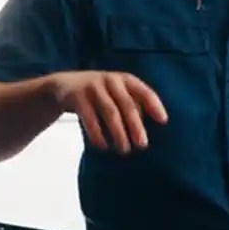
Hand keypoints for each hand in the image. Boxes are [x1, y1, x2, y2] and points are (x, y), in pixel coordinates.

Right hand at [49, 71, 166, 154]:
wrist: (65, 84)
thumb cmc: (100, 93)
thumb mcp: (117, 92)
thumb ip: (132, 104)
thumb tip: (145, 130)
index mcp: (126, 79)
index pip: (145, 91)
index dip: (155, 105)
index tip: (163, 121)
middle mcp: (111, 80)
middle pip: (127, 105)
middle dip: (136, 126)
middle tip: (142, 145)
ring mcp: (93, 87)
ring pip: (110, 112)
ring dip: (118, 133)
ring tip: (124, 150)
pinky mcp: (77, 97)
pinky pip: (89, 118)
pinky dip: (97, 134)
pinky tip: (103, 146)